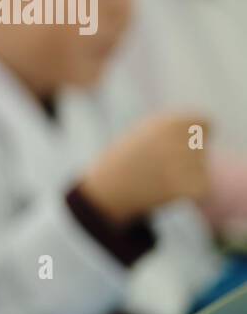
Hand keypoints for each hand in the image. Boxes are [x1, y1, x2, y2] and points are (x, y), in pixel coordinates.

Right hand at [79, 112, 210, 224]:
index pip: (205, 123)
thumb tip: (207, 128)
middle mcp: (177, 140)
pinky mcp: (189, 188)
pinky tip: (164, 191)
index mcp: (167, 122)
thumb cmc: (125, 159)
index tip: (176, 143)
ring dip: (185, 173)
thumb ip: (175, 126)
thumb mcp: (146, 131)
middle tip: (158, 164)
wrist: (106, 191)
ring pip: (201, 167)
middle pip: (201, 147)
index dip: (194, 133)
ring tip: (156, 177)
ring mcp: (183, 165)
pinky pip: (200, 187)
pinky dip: (187, 191)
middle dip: (187, 155)